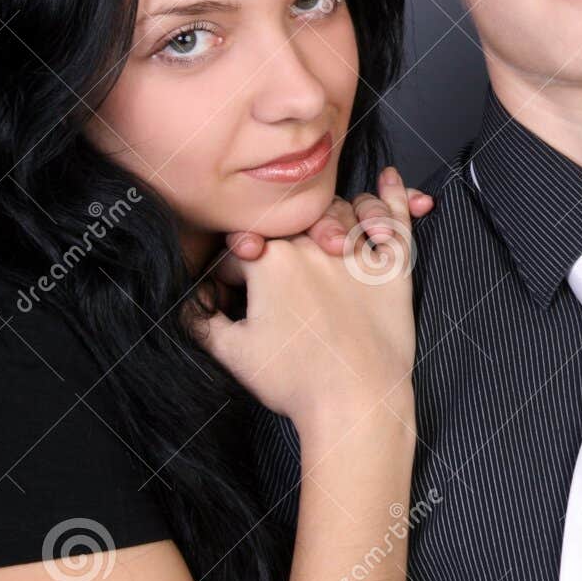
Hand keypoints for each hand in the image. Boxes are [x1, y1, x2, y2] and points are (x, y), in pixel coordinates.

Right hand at [189, 167, 418, 437]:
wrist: (356, 403)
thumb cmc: (296, 381)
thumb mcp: (232, 352)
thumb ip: (201, 321)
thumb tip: (186, 304)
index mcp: (271, 259)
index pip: (242, 247)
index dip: (232, 273)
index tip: (235, 298)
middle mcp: (314, 244)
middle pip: (292, 224)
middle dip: (279, 241)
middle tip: (281, 280)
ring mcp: (357, 252)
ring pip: (341, 210)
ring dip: (330, 215)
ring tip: (326, 234)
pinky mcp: (393, 267)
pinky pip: (395, 220)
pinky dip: (393, 197)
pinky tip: (390, 177)